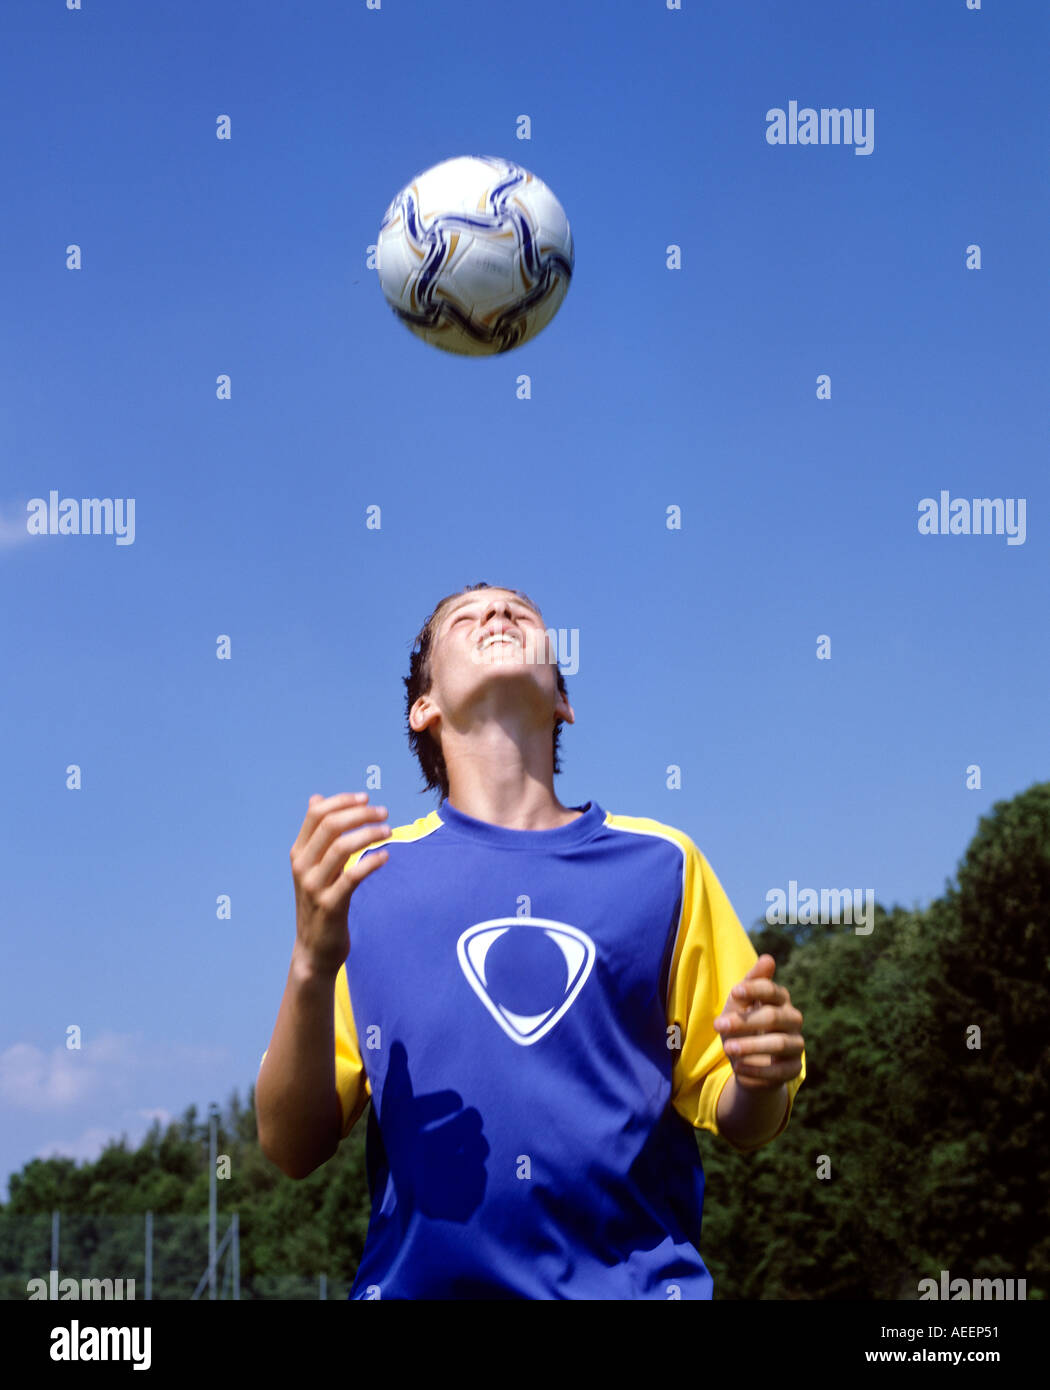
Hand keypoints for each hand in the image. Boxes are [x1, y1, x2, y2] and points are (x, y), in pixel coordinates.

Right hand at [289, 792, 390, 977]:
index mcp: (298, 853)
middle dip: (360, 813)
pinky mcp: (330, 905)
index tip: (366, 797)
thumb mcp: (313, 866)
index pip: (316, 814)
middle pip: (330, 825)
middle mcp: (302, 867)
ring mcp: (314, 887)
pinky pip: (352, 877)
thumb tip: (316, 798)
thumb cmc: (320, 902)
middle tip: (384, 813)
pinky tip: (384, 857)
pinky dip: (370, 862)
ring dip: (369, 833)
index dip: (342, 801)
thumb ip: (316, 835)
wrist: (314, 949)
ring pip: (341, 847)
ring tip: (389, 831)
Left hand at [713, 954, 803, 1090]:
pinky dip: (757, 1070)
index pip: (771, 990)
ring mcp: (796, 1044)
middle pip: (773, 1017)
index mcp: (780, 999)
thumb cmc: (741, 1025)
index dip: (754, 989)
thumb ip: (749, 985)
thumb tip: (768, 959)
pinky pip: (780, 1070)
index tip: (734, 992)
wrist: (746, 1062)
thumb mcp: (738, 1005)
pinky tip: (738, 1068)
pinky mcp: (794, 1068)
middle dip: (744, 1021)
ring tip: (727, 1048)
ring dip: (750, 1045)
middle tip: (718, 1025)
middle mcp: (793, 1019)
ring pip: (779, 1043)